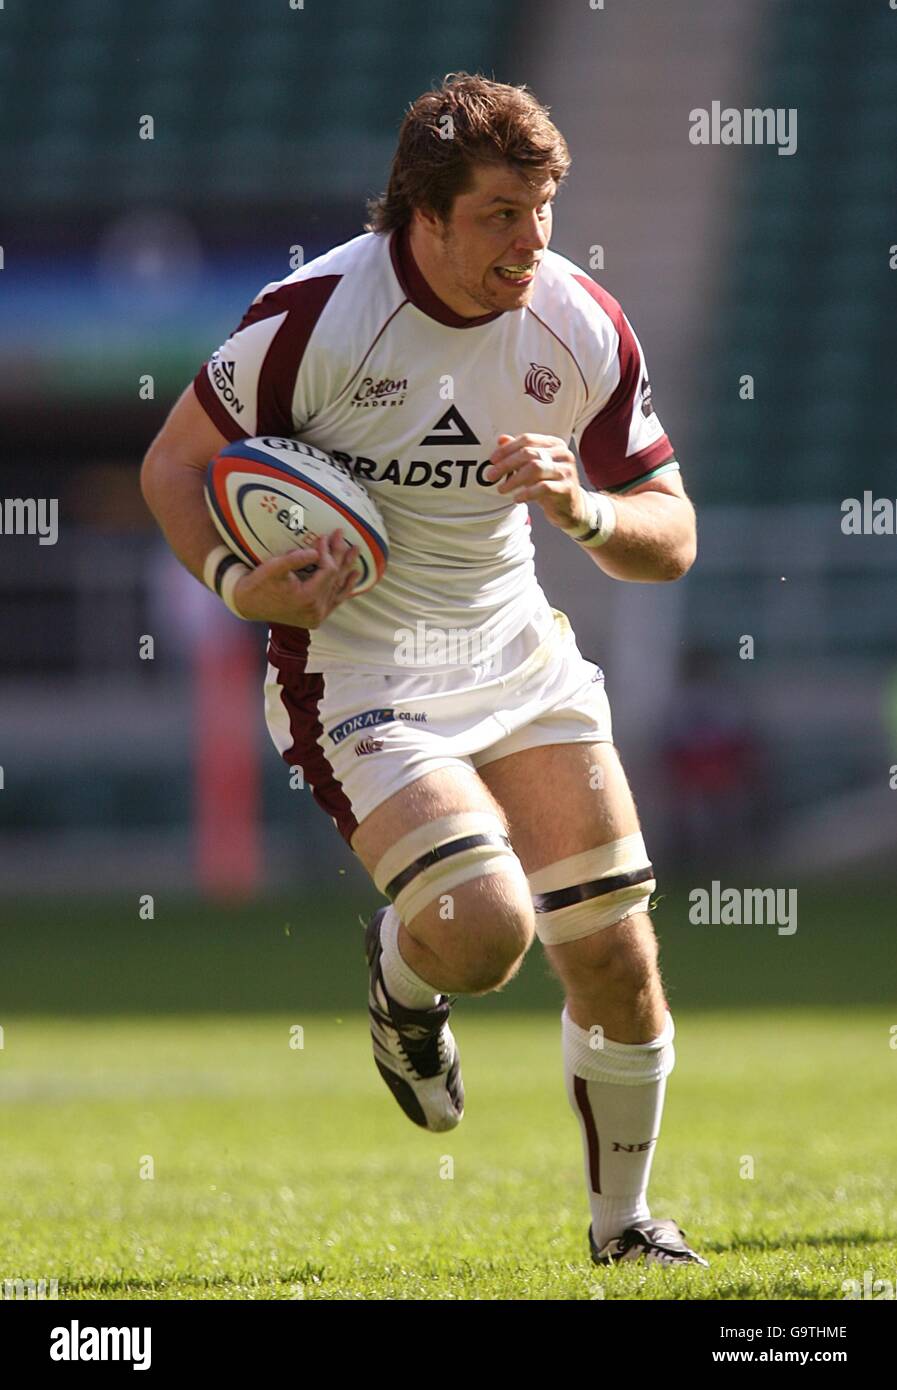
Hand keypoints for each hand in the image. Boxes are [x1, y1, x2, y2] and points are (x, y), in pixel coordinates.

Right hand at [233, 528, 359, 626]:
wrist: (247, 604)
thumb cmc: (259, 584)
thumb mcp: (274, 567)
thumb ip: (296, 558)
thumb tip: (317, 551)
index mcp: (307, 598)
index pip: (327, 570)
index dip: (327, 551)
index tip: (324, 536)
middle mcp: (316, 610)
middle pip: (334, 578)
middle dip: (339, 555)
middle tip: (342, 535)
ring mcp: (317, 616)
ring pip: (338, 589)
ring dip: (347, 570)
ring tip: (355, 553)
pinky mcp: (315, 618)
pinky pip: (335, 602)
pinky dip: (344, 588)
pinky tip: (353, 577)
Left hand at [485, 433, 590, 533]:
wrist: (571, 507)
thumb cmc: (549, 484)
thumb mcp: (533, 467)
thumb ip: (519, 452)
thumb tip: (501, 439)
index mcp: (554, 444)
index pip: (527, 440)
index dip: (507, 449)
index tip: (492, 460)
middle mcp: (563, 454)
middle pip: (528, 453)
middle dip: (506, 464)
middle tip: (490, 476)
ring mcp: (567, 471)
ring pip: (535, 468)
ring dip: (514, 479)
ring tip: (502, 489)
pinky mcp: (568, 488)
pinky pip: (544, 487)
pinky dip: (527, 493)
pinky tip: (517, 499)